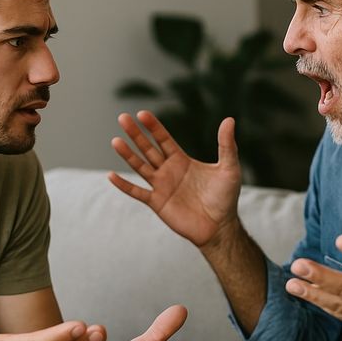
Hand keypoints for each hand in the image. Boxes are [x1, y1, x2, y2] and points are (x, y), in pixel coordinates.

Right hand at [110, 110, 241, 247]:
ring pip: (140, 167)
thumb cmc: (226, 198)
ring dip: (128, 155)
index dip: (153, 127)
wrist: (220, 226)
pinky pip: (137, 192)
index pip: (163, 139)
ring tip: (115, 141)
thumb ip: (227, 145)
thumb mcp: (229, 168)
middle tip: (122, 118)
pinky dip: (124, 185)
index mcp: (182, 160)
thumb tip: (229, 119)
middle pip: (148, 149)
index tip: (142, 113)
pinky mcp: (157, 203)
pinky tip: (111, 175)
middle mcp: (168, 171)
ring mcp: (161, 186)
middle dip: (136, 134)